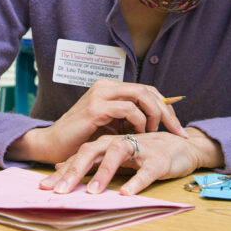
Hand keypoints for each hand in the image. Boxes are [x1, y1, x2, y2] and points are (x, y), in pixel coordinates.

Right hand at [8, 79, 186, 163]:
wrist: (52, 145)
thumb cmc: (82, 138)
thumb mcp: (112, 126)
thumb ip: (130, 119)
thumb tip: (159, 121)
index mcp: (111, 88)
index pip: (148, 90)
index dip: (166, 107)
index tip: (178, 127)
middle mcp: (107, 86)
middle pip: (149, 91)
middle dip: (167, 112)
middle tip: (177, 132)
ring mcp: (101, 94)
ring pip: (142, 95)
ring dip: (155, 115)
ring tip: (156, 134)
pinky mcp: (96, 108)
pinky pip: (128, 109)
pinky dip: (139, 121)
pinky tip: (138, 134)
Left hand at [38, 127, 223, 195]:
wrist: (182, 146)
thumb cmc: (145, 153)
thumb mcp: (115, 158)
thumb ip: (91, 163)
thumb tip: (61, 170)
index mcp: (107, 144)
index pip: (79, 155)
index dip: (62, 171)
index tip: (44, 187)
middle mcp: (119, 143)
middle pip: (92, 151)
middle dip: (74, 171)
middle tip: (60, 192)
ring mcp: (139, 150)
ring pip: (117, 156)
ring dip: (103, 174)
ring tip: (92, 193)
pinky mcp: (158, 160)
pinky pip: (145, 171)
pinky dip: (136, 182)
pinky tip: (126, 194)